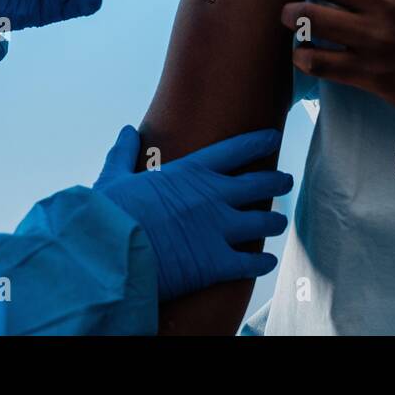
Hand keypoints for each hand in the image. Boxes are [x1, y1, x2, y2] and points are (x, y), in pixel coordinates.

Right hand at [93, 126, 291, 300]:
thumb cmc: (110, 215)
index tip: (273, 136)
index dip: (258, 141)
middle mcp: (213, 196)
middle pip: (260, 183)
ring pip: (263, 222)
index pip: (236, 150)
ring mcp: (219, 229)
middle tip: (285, 181)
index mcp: (191, 172)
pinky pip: (252, 262)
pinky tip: (267, 262)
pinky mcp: (218, 262)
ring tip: (278, 221)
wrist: (110, 254)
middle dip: (276, 181)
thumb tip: (125, 132)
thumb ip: (123, 154)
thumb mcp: (114, 177)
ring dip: (273, 221)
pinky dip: (262, 262)